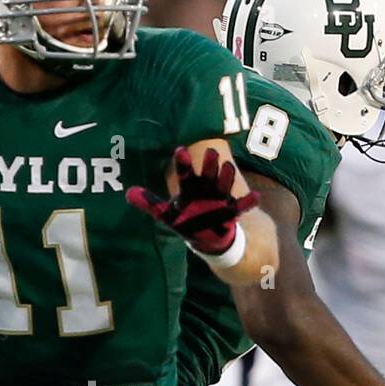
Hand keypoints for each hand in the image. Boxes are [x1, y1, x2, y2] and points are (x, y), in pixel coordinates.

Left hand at [126, 147, 258, 255]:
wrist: (206, 235)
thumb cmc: (186, 220)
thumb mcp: (166, 214)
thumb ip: (149, 203)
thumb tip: (128, 193)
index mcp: (190, 187)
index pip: (185, 173)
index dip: (183, 162)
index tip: (180, 150)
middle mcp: (206, 189)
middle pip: (208, 174)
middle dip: (210, 165)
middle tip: (212, 151)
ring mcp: (220, 199)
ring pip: (224, 184)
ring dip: (226, 177)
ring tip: (228, 168)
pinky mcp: (231, 211)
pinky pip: (242, 206)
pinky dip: (249, 202)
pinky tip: (256, 197)